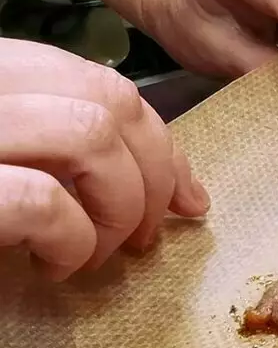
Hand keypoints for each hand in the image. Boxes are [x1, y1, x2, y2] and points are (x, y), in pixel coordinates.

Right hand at [0, 38, 208, 280]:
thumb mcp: (20, 178)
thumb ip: (79, 164)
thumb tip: (184, 194)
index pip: (96, 81)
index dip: (159, 140)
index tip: (186, 198)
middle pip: (107, 99)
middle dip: (155, 174)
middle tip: (144, 238)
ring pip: (87, 135)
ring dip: (117, 207)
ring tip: (91, 253)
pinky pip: (41, 201)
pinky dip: (71, 241)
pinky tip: (53, 266)